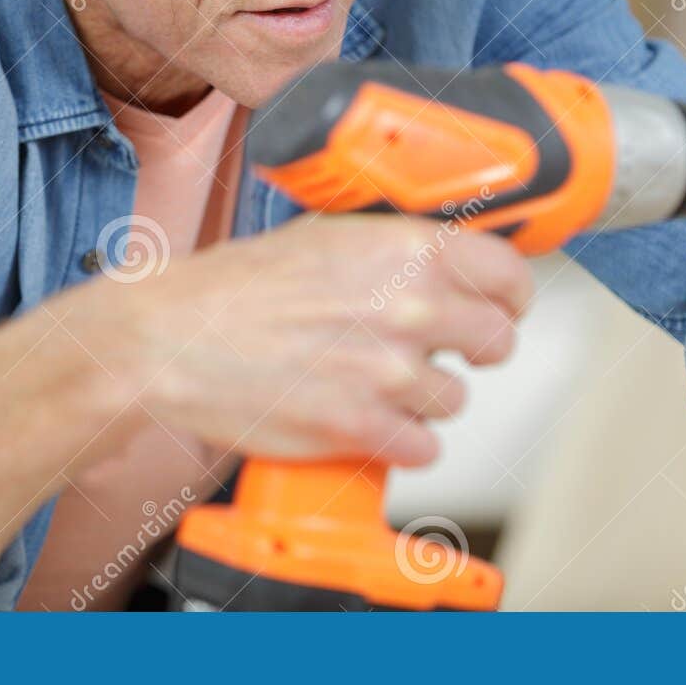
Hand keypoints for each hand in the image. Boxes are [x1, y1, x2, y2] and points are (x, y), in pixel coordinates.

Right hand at [88, 215, 533, 467]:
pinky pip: (424, 448)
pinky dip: (400, 442)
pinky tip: (365, 421)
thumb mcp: (327, 236)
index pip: (509, 275)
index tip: (501, 307)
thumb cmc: (236, 287)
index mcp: (407, 249)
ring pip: (456, 399)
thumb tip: (450, 263)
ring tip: (374, 383)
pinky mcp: (363, 427)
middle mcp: (411, 307)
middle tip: (439, 353)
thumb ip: (396, 250)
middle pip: (497, 342)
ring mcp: (389, 371)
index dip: (510, 296)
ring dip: (424, 398)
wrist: (175, 338)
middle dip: (472, 351)